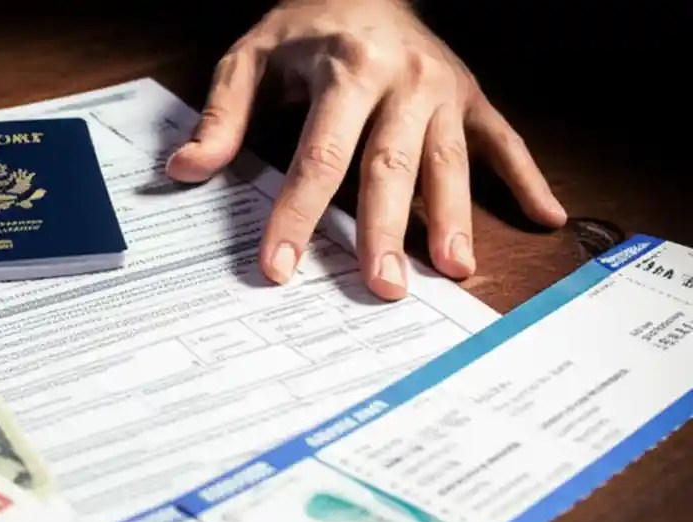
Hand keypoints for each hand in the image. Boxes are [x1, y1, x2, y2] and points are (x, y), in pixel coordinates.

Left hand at [166, 0, 566, 299]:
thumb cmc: (307, 26)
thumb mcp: (251, 56)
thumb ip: (223, 116)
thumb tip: (185, 170)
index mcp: (346, 71)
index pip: (319, 156)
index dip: (297, 215)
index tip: (279, 267)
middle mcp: (404, 82)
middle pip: (392, 167)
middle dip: (385, 231)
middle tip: (380, 287)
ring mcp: (445, 91)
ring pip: (450, 162)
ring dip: (454, 219)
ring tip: (453, 270)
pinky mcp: (472, 97)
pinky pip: (504, 141)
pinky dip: (527, 179)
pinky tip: (546, 217)